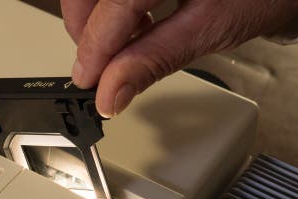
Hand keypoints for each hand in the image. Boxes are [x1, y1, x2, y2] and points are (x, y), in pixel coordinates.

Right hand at [62, 0, 297, 116]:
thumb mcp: (209, 28)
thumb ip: (154, 60)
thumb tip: (113, 92)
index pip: (113, 7)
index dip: (95, 48)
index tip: (89, 82)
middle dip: (87, 32)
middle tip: (100, 70)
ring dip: (95, 18)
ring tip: (124, 44)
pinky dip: (110, 5)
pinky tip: (132, 21)